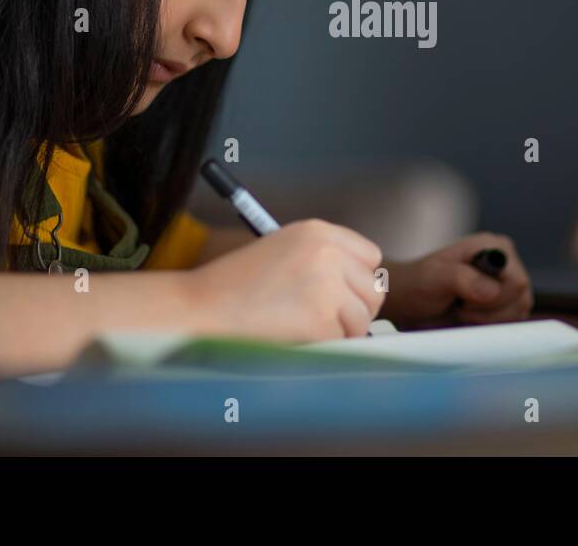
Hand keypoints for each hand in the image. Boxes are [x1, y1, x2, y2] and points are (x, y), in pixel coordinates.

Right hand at [182, 219, 384, 340]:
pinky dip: (324, 346)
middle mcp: (328, 253)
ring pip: (363, 319)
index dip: (358, 279)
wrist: (202, 307)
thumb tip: (363, 287)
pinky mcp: (321, 320)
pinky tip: (295, 336)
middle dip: (356, 309)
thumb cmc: (235, 285)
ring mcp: (327, 286)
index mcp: (318, 231)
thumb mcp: (284, 249)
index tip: (344, 292)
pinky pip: (342, 341)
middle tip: (328, 318)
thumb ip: (325, 259)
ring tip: (304, 326)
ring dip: (341, 331)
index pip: (371, 256)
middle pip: (374, 289)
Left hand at [380, 233, 532, 328]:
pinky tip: (468, 318)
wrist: (409, 300)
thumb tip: (491, 291)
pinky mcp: (505, 305)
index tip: (464, 299)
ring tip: (462, 310)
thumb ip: (462, 279)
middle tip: (460, 306)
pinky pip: (511, 324)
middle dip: (488, 312)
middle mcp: (506, 264)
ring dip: (487, 321)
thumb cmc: (418, 283)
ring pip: (518, 314)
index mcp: (494, 247)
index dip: (495, 298)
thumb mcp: (434, 277)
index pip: (517, 282)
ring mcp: (507, 286)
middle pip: (521, 300)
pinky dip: (489, 327)